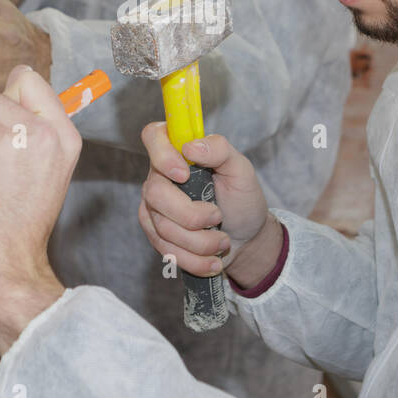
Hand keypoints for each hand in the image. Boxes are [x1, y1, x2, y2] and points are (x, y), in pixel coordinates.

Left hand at [0, 64, 80, 352]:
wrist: (5, 267)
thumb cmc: (19, 223)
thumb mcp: (50, 170)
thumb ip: (37, 130)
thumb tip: (14, 85)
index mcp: (62, 135)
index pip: (28, 78)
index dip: (4, 99)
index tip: (1, 127)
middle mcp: (38, 133)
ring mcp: (4, 142)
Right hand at [137, 125, 272, 280]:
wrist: (245, 239)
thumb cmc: (242, 199)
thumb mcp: (241, 170)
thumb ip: (220, 149)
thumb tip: (191, 145)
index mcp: (179, 151)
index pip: (153, 136)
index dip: (162, 155)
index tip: (184, 174)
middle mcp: (160, 176)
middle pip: (155, 193)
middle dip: (191, 215)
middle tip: (218, 217)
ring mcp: (154, 206)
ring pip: (163, 227)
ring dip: (200, 242)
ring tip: (222, 242)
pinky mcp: (155, 233)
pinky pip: (166, 250)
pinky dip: (194, 260)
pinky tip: (212, 261)